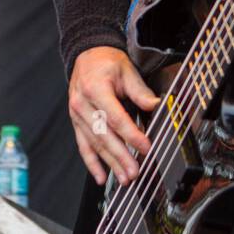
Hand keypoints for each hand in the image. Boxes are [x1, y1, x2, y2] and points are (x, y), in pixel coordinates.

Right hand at [68, 46, 159, 186]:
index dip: (132, 135)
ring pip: (94, 144)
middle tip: (135, 172)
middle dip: (121, 157)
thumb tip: (157, 106)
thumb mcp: (127, 71)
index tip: (146, 147)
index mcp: (96, 89)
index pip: (116, 118)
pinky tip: (100, 177)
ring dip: (110, 164)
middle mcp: (82, 105)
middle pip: (104, 136)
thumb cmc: (106, 62)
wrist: (86, 56)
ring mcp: (77, 116)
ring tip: (124, 178)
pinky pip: (83, 146)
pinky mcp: (76, 124)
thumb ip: (141, 92)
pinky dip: (92, 163)